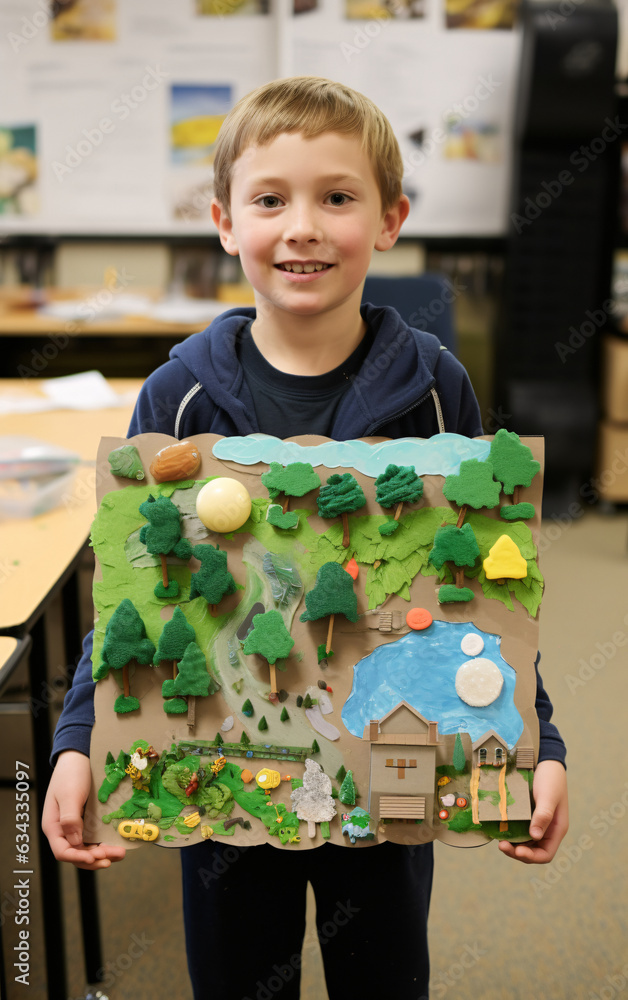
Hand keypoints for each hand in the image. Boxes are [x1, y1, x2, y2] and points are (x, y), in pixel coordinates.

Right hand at [42, 750, 125, 869]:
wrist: (79, 756)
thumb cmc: (71, 773)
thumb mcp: (69, 794)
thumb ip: (69, 818)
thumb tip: (74, 842)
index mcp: (53, 825)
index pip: (62, 851)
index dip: (78, 857)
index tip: (94, 857)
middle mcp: (63, 829)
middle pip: (76, 853)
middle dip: (94, 859)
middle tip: (113, 857)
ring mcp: (75, 826)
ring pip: (86, 848)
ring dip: (101, 854)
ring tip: (120, 854)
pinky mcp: (85, 820)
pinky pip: (93, 838)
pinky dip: (103, 844)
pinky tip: (116, 844)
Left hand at [498, 759, 567, 863]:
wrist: (545, 761)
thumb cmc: (550, 779)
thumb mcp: (547, 797)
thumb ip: (543, 816)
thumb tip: (535, 836)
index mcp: (556, 829)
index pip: (545, 854)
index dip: (531, 856)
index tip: (517, 850)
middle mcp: (546, 830)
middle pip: (533, 851)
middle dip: (517, 852)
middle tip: (501, 845)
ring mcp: (536, 823)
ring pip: (524, 843)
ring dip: (513, 845)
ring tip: (499, 840)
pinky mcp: (527, 815)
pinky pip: (519, 830)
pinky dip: (510, 833)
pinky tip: (500, 829)